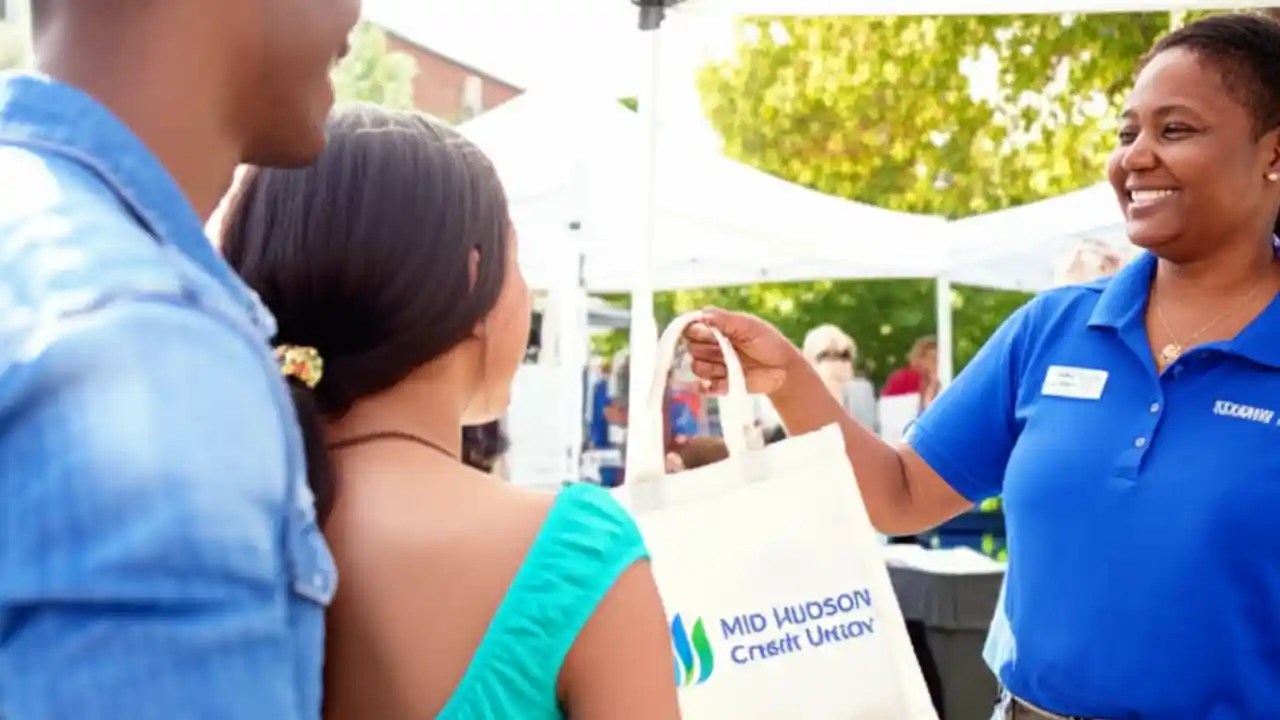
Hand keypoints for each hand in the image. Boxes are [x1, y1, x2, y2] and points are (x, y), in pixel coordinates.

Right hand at [683, 307, 800, 395]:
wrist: (784, 369)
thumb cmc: (768, 342)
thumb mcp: (749, 326)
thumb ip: (725, 320)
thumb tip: (702, 315)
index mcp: (716, 329)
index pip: (691, 328)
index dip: (695, 331)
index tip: (709, 334)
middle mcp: (711, 347)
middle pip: (690, 348)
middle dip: (706, 349)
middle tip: (725, 348)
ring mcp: (715, 366)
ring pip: (696, 367)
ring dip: (712, 366)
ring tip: (732, 364)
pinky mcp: (719, 385)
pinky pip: (704, 387)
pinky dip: (711, 385)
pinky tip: (727, 380)